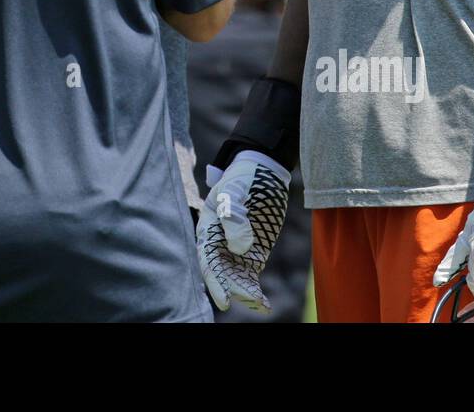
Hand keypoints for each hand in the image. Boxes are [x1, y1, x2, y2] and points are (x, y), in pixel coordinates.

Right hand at [196, 150, 290, 311]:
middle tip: (250, 298)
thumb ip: (234, 217)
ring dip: (246, 294)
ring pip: (236, 280)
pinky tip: (265, 304)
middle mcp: (219, 243)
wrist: (265, 170)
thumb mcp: (236, 190)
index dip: (215, 282)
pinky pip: (251, 277)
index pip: (208, 260)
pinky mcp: (253, 254)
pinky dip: (256, 292)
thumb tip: (240, 249)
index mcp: (208, 229)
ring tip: (261, 303)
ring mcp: (236, 250)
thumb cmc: (244, 177)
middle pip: (222, 274)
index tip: (225, 300)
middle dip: (233, 290)